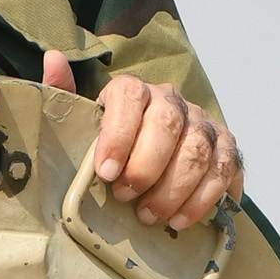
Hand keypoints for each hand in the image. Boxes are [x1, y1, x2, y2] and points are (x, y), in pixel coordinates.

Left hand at [41, 51, 242, 229]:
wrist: (152, 154)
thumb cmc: (108, 144)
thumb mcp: (80, 122)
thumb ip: (63, 94)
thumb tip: (52, 58)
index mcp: (133, 90)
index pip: (129, 96)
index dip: (118, 135)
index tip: (106, 173)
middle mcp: (172, 100)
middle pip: (167, 124)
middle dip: (145, 167)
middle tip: (125, 197)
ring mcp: (203, 122)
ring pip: (197, 150)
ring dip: (173, 189)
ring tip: (148, 216)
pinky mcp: (227, 147)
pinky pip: (224, 170)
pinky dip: (203, 199)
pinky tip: (180, 220)